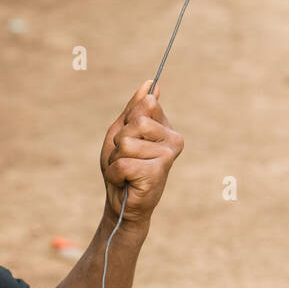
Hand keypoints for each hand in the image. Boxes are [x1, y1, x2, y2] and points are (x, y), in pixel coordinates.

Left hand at [100, 81, 183, 227]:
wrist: (122, 205)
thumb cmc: (121, 169)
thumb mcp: (122, 132)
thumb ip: (134, 108)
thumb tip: (151, 82)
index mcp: (166, 127)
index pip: (146, 104)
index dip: (127, 122)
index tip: (130, 139)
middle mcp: (173, 139)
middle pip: (136, 121)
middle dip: (120, 141)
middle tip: (125, 158)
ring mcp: (167, 156)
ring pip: (126, 143)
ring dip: (116, 159)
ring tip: (125, 171)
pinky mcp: (157, 173)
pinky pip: (123, 163)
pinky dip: (115, 173)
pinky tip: (125, 182)